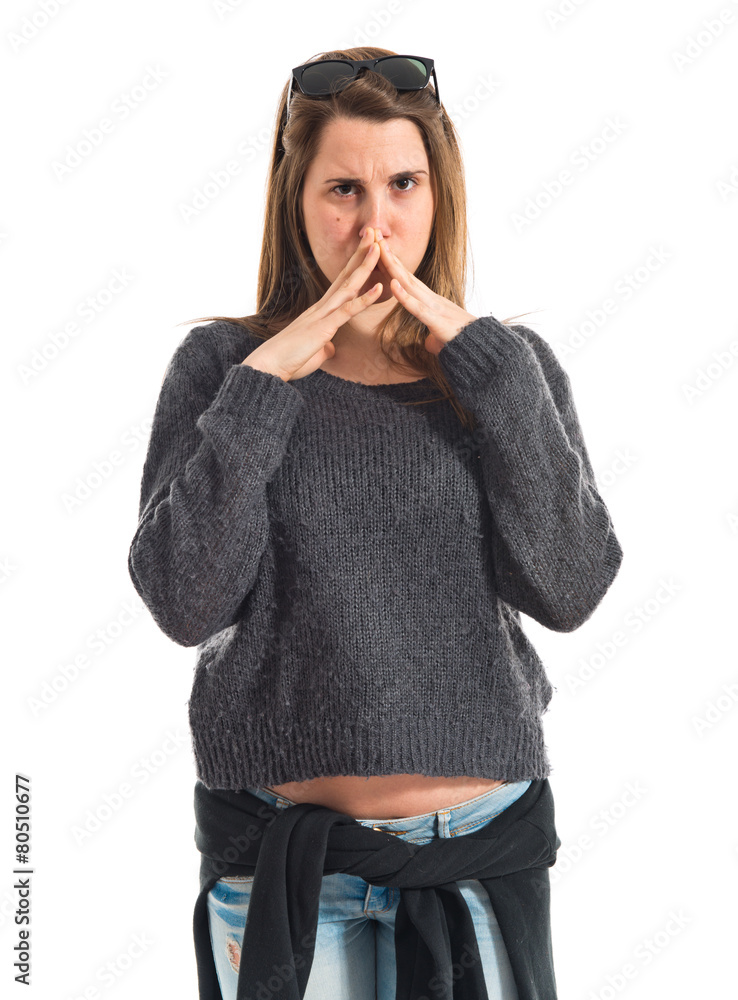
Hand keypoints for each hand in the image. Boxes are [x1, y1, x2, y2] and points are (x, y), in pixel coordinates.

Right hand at [241, 229, 384, 381]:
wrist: (269, 366)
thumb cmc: (289, 360)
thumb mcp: (312, 352)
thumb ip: (323, 346)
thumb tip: (330, 347)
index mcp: (321, 312)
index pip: (342, 283)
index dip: (356, 265)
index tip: (368, 248)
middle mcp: (322, 307)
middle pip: (346, 275)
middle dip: (361, 254)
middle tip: (374, 232)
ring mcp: (323, 315)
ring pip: (349, 286)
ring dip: (365, 266)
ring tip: (379, 247)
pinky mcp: (324, 327)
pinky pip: (348, 310)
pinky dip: (365, 299)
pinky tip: (379, 288)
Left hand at [376, 237, 478, 354]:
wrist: (483, 348)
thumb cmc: (463, 343)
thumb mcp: (443, 338)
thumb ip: (434, 337)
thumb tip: (429, 342)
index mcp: (431, 302)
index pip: (409, 281)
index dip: (395, 265)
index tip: (381, 250)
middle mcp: (432, 300)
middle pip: (406, 276)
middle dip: (390, 257)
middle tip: (374, 237)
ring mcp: (434, 308)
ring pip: (410, 285)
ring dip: (394, 268)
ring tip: (380, 251)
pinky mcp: (437, 321)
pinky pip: (417, 307)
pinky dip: (404, 296)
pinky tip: (393, 285)